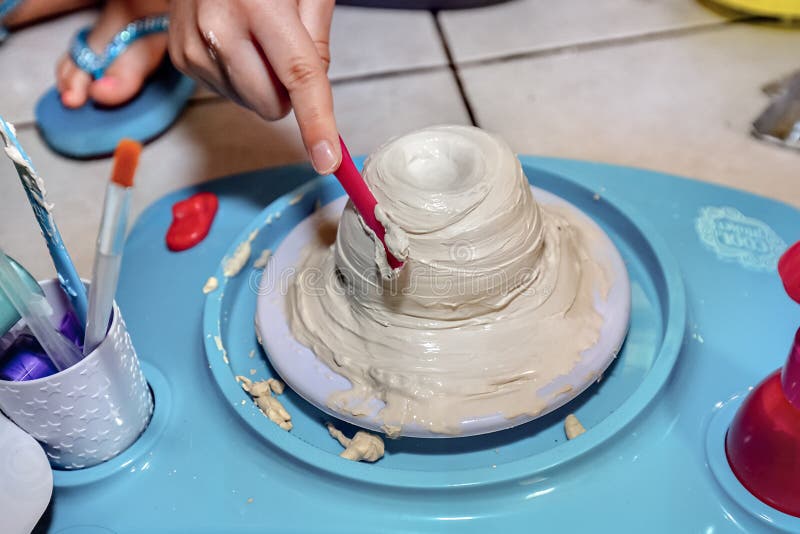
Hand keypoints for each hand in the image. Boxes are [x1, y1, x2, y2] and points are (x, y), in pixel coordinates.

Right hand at [168, 0, 339, 173]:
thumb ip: (318, 41)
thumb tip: (315, 93)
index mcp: (257, 4)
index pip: (298, 76)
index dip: (317, 122)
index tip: (328, 160)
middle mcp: (217, 28)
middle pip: (271, 104)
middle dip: (288, 91)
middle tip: (284, 48)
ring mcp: (192, 46)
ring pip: (249, 103)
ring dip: (262, 81)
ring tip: (253, 35)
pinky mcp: (180, 57)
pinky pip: (227, 92)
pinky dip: (239, 75)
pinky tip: (233, 41)